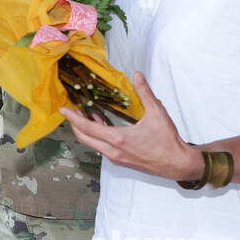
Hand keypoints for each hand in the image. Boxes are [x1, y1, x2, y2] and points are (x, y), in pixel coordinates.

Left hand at [61, 72, 200, 181]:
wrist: (177, 164)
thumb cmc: (167, 140)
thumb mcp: (157, 113)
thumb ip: (145, 93)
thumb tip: (137, 75)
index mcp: (118, 140)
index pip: (87, 128)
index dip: (73, 118)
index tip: (63, 109)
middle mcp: (113, 151)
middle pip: (84, 138)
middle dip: (74, 124)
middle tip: (70, 111)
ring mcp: (116, 158)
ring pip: (92, 144)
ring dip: (85, 130)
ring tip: (83, 115)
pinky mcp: (121, 161)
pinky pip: (102, 147)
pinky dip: (96, 136)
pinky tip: (100, 124)